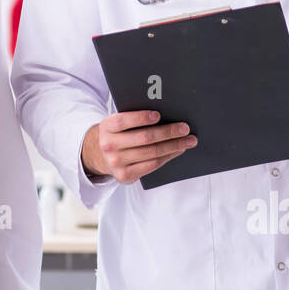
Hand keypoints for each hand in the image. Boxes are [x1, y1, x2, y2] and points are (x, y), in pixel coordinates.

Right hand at [81, 110, 195, 184]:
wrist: (100, 155)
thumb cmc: (117, 133)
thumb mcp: (117, 123)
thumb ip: (133, 118)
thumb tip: (165, 113)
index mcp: (106, 127)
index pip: (124, 121)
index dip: (141, 118)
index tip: (158, 115)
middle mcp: (109, 145)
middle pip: (144, 138)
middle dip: (168, 132)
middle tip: (184, 128)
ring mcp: (116, 163)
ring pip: (152, 153)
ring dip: (174, 146)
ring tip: (188, 140)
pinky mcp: (125, 176)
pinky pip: (152, 165)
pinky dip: (168, 156)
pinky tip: (177, 150)